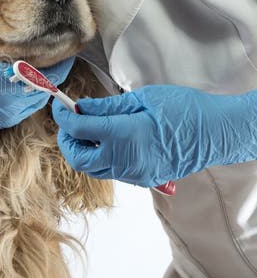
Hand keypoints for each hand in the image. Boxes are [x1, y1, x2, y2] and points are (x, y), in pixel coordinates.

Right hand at [0, 0, 75, 141]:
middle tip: (61, 47)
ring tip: (48, 59)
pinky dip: (33, 92)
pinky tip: (30, 76)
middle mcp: (6, 101)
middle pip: (48, 86)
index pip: (44, 73)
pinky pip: (28, 107)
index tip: (66, 42)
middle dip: (56, 68)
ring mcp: (5, 114)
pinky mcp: (1, 121)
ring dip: (46, 81)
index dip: (60, 59)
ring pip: (40, 98)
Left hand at [50, 83, 256, 186]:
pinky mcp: (144, 179)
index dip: (64, 117)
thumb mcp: (143, 99)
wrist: (217, 133)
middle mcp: (126, 160)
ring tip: (88, 131)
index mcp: (124, 135)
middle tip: (69, 123)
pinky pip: (113, 172)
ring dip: (84, 152)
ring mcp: (135, 174)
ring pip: (94, 170)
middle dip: (68, 142)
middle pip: (79, 160)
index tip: (60, 107)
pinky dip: (103, 158)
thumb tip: (81, 108)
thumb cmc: (185, 109)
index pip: (79, 130)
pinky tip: (109, 141)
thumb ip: (107, 107)